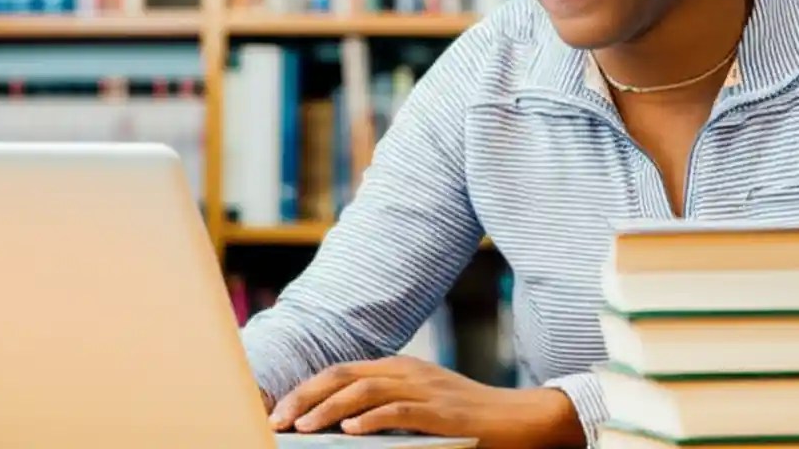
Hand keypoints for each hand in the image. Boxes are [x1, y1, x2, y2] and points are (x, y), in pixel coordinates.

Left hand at [268, 356, 583, 448]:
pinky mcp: (441, 411)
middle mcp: (408, 371)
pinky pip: (399, 410)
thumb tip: (340, 427)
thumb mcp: (420, 408)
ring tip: (303, 429)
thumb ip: (385, 411)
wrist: (520, 420)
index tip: (279, 410)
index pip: (341, 371)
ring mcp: (425, 388)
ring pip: (365, 389)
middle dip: (305, 396)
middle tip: (277, 421)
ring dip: (328, 408)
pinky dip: (372, 418)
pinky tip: (350, 430)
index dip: (306, 388)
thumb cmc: (468, 420)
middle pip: (344, 375)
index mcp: (399, 368)